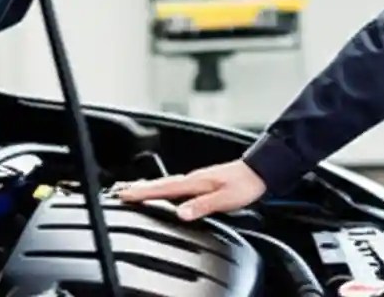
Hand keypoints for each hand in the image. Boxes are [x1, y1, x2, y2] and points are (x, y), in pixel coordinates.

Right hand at [115, 160, 266, 220]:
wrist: (262, 170)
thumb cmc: (246, 184)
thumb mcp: (225, 198)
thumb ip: (202, 206)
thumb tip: (181, 213)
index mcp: (196, 181)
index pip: (164, 188)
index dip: (144, 192)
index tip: (125, 194)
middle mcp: (194, 178)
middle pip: (161, 184)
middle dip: (141, 188)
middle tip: (122, 192)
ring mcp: (198, 179)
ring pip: (168, 184)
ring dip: (151, 188)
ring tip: (136, 191)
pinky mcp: (203, 181)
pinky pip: (177, 185)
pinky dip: (165, 188)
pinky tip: (164, 192)